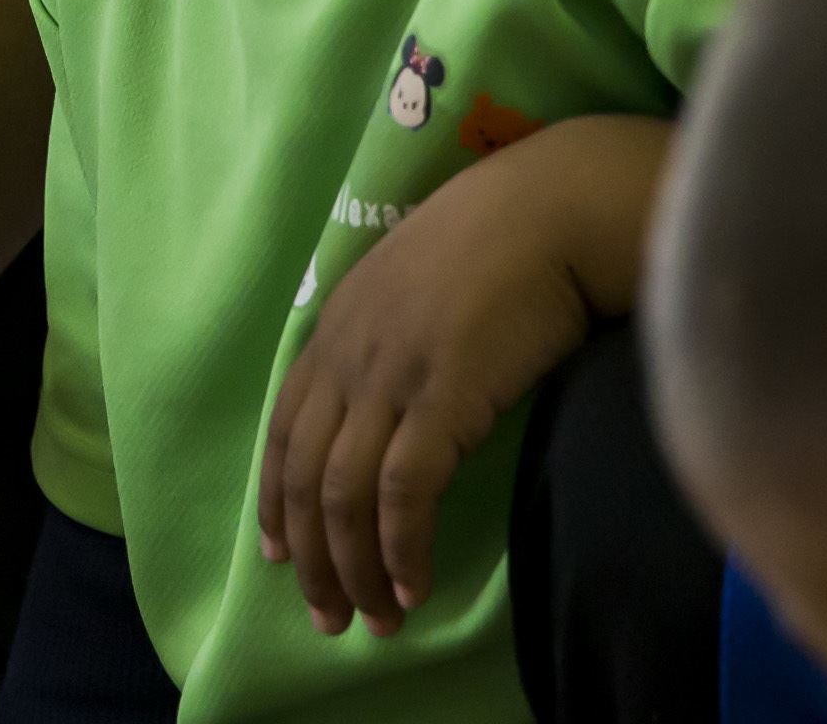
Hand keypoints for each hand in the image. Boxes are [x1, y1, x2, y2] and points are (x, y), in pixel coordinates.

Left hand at [256, 116, 671, 638]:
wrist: (551, 208)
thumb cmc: (499, 240)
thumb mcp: (416, 285)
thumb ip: (388, 338)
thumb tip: (390, 399)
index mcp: (335, 327)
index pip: (282, 429)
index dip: (275, 499)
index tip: (281, 555)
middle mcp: (348, 354)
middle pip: (304, 476)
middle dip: (311, 557)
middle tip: (329, 617)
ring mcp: (391, 375)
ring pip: (344, 495)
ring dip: (354, 569)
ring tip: (376, 619)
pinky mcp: (442, 397)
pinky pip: (404, 492)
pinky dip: (401, 548)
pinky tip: (413, 584)